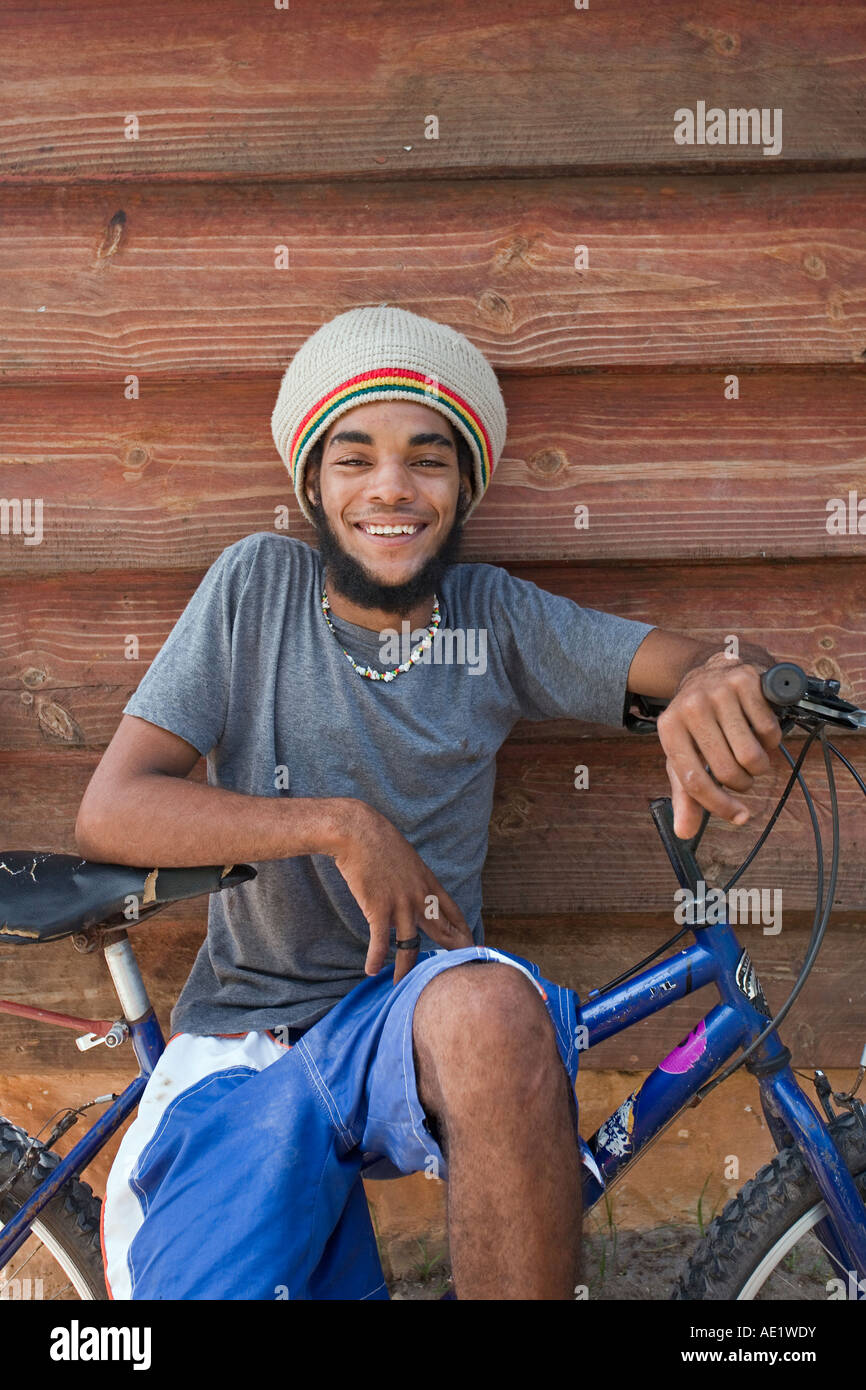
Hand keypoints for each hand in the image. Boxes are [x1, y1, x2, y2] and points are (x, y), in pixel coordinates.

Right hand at [331, 802, 473, 983]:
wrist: (358, 831)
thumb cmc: (379, 841)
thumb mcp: (406, 859)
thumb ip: (412, 881)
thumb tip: (409, 898)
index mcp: (428, 882)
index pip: (453, 911)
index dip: (463, 930)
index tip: (472, 944)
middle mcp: (419, 896)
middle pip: (442, 931)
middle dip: (453, 953)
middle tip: (460, 973)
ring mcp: (400, 904)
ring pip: (410, 945)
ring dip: (406, 968)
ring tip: (403, 984)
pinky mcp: (379, 908)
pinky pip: (380, 941)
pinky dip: (375, 957)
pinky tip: (371, 970)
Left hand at [656, 652, 783, 839]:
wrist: (709, 670)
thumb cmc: (697, 723)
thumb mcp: (684, 754)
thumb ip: (685, 795)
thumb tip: (684, 833)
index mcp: (669, 729)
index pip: (694, 781)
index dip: (719, 806)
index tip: (740, 817)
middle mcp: (691, 708)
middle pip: (726, 771)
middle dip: (742, 784)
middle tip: (743, 776)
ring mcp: (718, 692)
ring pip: (751, 755)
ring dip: (759, 765)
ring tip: (752, 756)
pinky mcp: (745, 682)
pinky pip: (769, 731)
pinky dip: (771, 740)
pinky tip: (760, 731)